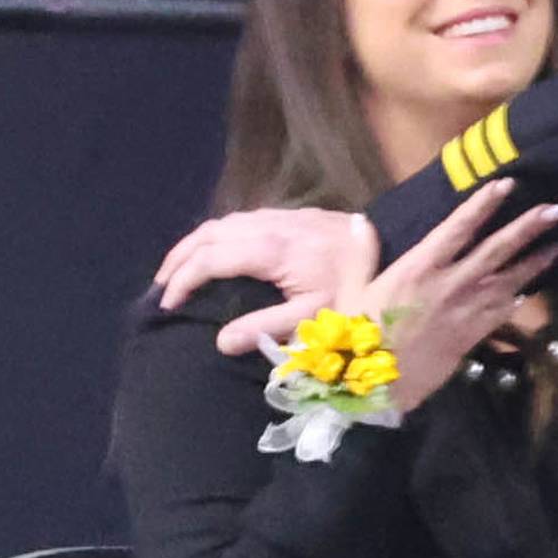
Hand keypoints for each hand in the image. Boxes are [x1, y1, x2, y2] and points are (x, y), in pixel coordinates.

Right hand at [155, 181, 557, 357]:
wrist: (373, 387)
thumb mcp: (353, 290)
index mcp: (419, 267)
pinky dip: (519, 299)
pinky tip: (533, 289)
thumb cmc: (358, 337)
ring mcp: (465, 311)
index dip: (484, 205)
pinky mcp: (472, 336)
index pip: (459, 227)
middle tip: (556, 210)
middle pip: (496, 250)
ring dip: (536, 262)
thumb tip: (361, 220)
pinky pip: (502, 313)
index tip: (506, 185)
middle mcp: (449, 284)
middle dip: (527, 228)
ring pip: (509, 281)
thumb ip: (362, 254)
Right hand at [157, 206, 368, 349]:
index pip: (210, 258)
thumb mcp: (315, 317)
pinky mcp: (292, 215)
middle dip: (177, 260)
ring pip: (222, 223)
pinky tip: (216, 256)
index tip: (168, 305)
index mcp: (271, 249)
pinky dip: (217, 238)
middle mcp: (270, 225)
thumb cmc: (356, 289)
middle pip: (208, 234)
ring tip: (179, 273)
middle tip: (161, 290)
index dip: (182, 280)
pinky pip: (240, 220)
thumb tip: (221, 342)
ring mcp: (281, 216)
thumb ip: (267, 328)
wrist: (396, 246)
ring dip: (195, 246)